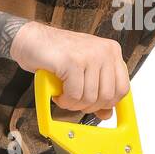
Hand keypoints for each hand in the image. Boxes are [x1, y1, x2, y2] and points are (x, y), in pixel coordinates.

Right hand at [10, 21, 128, 117]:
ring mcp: (89, 55)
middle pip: (107, 96)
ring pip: (90, 98)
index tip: (98, 106)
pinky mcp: (72, 62)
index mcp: (111, 51)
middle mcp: (103, 51)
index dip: (109, 103)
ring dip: (74, 104)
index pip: (123, 88)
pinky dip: (65, 100)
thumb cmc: (57, 53)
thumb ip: (98, 90)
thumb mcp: (84, 71)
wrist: (31, 40)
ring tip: (64, 95)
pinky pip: (74, 95)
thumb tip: (107, 114)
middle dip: (89, 106)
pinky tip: (59, 93)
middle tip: (76, 101)